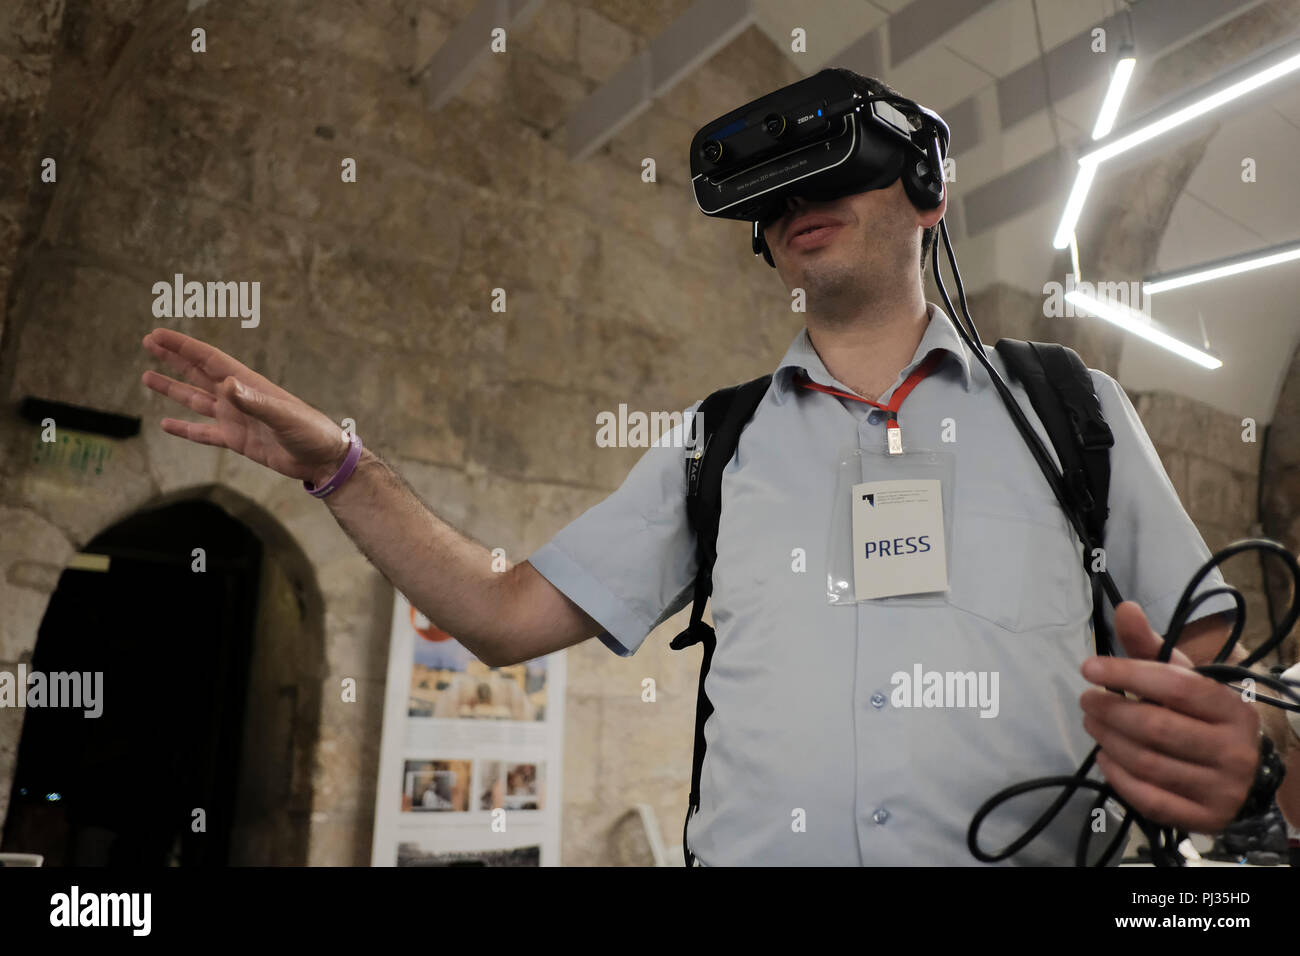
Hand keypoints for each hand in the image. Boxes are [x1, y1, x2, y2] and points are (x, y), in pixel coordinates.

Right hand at [141, 328, 350, 485]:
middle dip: (173, 358)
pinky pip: (204, 433)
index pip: (209, 360)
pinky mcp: (237, 440)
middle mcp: (238, 397)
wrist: (322, 459)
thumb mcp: (283, 416)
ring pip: (196, 400)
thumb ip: (254, 402)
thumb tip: (227, 385)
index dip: (183, 347)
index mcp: (248, 384)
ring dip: (172, 389)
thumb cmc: (310, 432)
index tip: (158, 335)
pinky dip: (185, 429)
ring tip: (147, 377)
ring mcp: (236, 418)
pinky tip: (166, 424)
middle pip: (198, 373)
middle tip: (148, 342)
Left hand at [1079, 601, 1260, 833]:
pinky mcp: (1206, 819)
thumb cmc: (1202, 717)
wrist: (1244, 774)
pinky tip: (1105, 757)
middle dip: (1110, 711)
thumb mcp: (1184, 678)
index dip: (1127, 674)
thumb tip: (1124, 608)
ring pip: (1148, 763)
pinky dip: (1118, 778)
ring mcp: (1222, 789)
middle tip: (1085, 700)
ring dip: (1108, 740)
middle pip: (1155, 728)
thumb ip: (1151, 646)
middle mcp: (1233, 750)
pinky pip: (1150, 800)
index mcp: (1231, 708)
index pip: (1175, 686)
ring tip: (1091, 724)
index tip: (1089, 667)